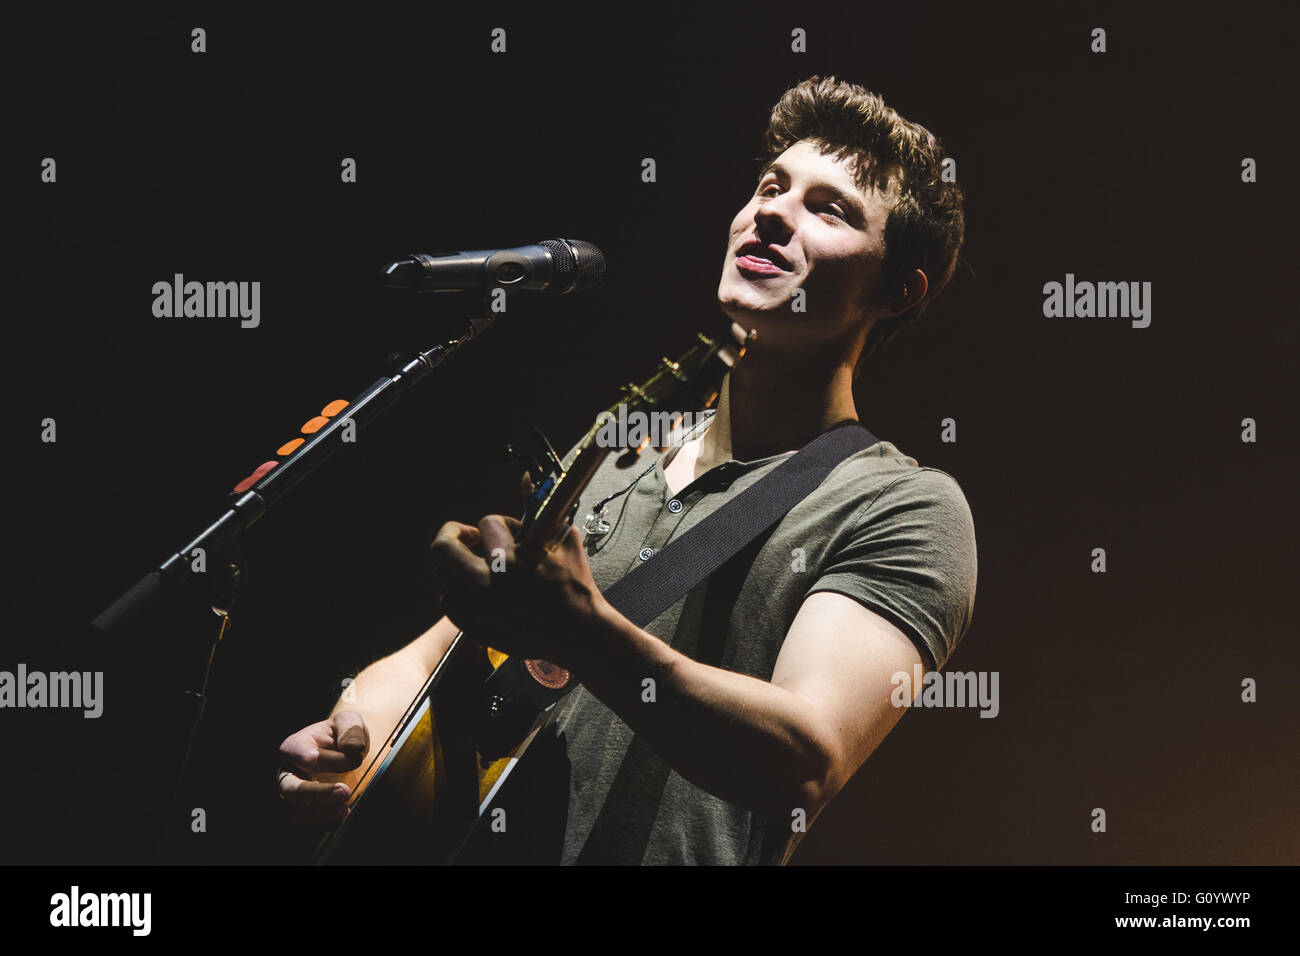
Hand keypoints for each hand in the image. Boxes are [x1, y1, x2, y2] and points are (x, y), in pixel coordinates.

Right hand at [276, 710, 369, 824]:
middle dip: (317, 795)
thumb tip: (353, 748)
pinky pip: (307, 824)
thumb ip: (350, 729)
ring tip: (343, 810)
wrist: (349, 750)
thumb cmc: (344, 734)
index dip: (333, 761)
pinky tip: (342, 815)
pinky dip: (324, 823)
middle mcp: (288, 773)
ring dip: (319, 814)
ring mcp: (293, 794)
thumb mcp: (350, 721)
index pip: (307, 758)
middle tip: (345, 793)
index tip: (357, 757)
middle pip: (290, 790)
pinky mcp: (304, 810)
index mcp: (294, 746)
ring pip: (293, 812)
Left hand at [429, 514, 609, 668]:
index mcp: (511, 559)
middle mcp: (488, 584)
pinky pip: (449, 601)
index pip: (485, 523)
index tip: (510, 534)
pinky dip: (461, 593)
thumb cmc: (574, 584)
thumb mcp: (561, 537)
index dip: (500, 524)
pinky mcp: (475, 627)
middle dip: (453, 535)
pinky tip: (481, 592)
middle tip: (469, 538)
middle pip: (442, 548)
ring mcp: (478, 608)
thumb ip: (538, 506)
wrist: (577, 632)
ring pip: (445, 575)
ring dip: (461, 567)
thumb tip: (525, 478)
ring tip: (480, 568)